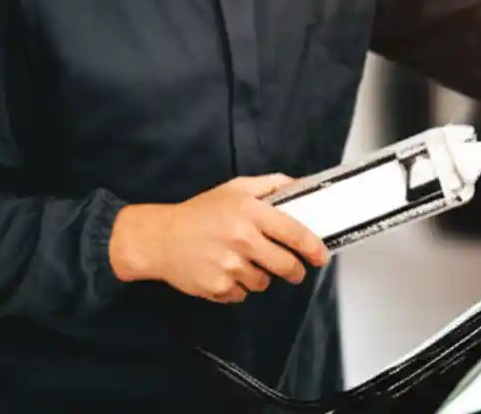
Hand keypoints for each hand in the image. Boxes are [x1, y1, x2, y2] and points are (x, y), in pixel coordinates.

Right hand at [108, 174, 329, 303]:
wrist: (159, 238)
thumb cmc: (199, 212)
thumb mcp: (235, 188)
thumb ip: (270, 185)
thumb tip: (300, 185)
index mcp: (251, 212)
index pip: (294, 233)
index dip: (313, 248)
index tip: (321, 256)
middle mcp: (242, 239)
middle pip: (286, 265)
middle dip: (294, 271)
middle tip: (293, 270)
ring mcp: (229, 265)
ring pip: (264, 282)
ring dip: (260, 276)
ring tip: (241, 261)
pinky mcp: (217, 287)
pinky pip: (242, 295)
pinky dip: (238, 287)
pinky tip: (224, 271)